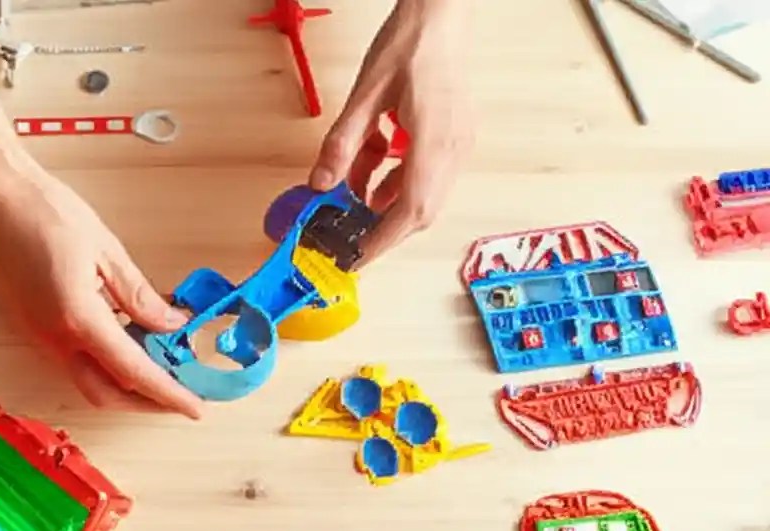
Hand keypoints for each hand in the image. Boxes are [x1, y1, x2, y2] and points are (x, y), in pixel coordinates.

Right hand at [0, 169, 202, 418]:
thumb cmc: (44, 211)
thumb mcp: (106, 250)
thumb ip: (138, 295)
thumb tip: (170, 324)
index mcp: (78, 318)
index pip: (133, 372)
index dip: (167, 394)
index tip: (194, 407)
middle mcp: (54, 337)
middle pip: (106, 393)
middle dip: (145, 403)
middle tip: (181, 394)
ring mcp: (39, 334)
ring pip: (88, 379)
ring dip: (125, 384)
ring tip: (162, 369)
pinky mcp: (34, 324)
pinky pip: (73, 358)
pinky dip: (105, 362)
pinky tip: (129, 343)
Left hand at [309, 0, 473, 265]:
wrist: (439, 15)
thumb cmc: (410, 44)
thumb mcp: (365, 95)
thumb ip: (342, 144)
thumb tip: (321, 184)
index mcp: (436, 142)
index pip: (412, 210)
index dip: (383, 241)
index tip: (355, 258)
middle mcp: (454, 149)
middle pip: (421, 210)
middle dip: (381, 227)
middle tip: (345, 234)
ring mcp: (457, 144)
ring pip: (422, 194)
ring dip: (384, 200)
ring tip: (349, 193)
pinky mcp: (452, 138)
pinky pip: (424, 174)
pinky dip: (394, 180)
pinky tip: (369, 169)